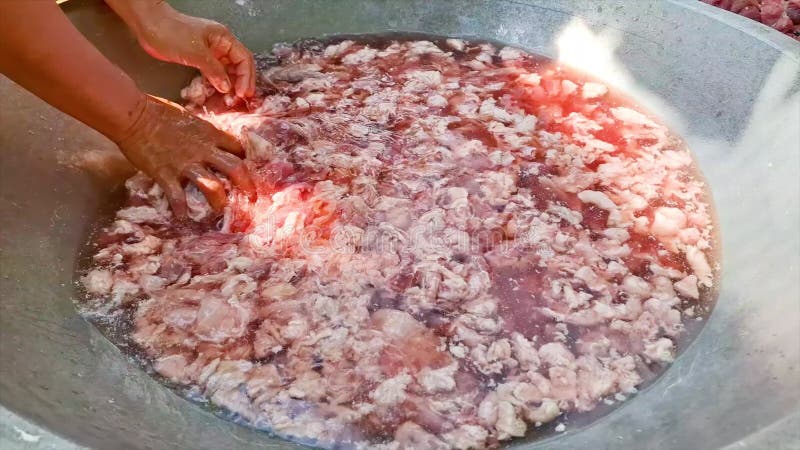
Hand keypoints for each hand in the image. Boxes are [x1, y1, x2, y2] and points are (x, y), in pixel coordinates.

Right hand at [117, 95, 255, 217]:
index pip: (238, 148)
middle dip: (247, 185)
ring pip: (213, 186)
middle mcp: (203, 150)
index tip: (246, 169)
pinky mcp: (167, 174)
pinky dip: (181, 210)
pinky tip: (182, 218)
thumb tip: (211, 144)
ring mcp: (186, 164)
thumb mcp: (190, 119)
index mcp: (210, 134)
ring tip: (219, 210)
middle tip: (252, 198)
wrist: (134, 115)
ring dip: (219, 201)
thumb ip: (203, 134)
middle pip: (236, 169)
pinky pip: (177, 197)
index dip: (245, 160)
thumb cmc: (160, 113)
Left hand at [122, 2, 255, 97]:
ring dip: (228, 86)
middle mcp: (220, 45)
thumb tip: (227, 87)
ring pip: (225, 72)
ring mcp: (209, 53)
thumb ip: (214, 70)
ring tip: (228, 100)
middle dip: (240, 83)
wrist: (149, 25)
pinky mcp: (198, 59)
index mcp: (224, 38)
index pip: (244, 59)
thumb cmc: (171, 31)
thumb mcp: (196, 53)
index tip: (243, 93)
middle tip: (238, 99)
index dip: (246, 77)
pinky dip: (215, 84)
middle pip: (237, 66)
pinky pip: (212, 74)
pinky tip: (215, 94)